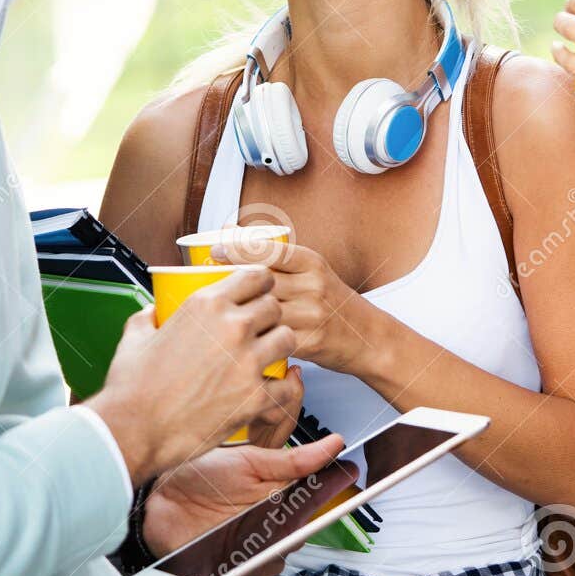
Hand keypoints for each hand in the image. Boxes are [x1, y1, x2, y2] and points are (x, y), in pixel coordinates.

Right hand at [86, 268, 298, 483]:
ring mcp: (247, 361)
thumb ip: (148, 318)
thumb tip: (152, 312)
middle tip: (259, 331)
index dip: (261, 285)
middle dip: (269, 317)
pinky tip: (271, 390)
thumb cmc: (132, 388)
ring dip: (279, 347)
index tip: (258, 295)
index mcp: (206, 304)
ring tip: (266, 358)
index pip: (257, 276)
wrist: (134, 430)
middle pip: (274, 307)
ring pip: (288, 339)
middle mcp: (232, 327)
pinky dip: (282, 389)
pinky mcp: (255, 396)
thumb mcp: (135, 337)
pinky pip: (288, 385)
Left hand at [143, 434, 345, 575]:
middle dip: (301, 520)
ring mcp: (252, 545)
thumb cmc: (200, 474)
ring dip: (275, 546)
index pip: (316, 492)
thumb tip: (332, 445)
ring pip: (281, 556)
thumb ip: (292, 460)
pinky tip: (244, 553)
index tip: (348, 472)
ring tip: (260, 531)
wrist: (157, 494)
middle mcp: (269, 521)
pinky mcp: (232, 566)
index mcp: (278, 492)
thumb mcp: (249, 460)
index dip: (334, 485)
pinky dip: (253, 567)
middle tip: (288, 506)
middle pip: (303, 528)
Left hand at [213, 239, 375, 375]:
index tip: (216, 250)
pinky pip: (274, 338)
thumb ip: (279, 260)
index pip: (271, 250)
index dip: (240, 248)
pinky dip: (255, 338)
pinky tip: (238, 338)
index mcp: (312, 263)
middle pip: (262, 280)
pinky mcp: (311, 342)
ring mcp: (313, 314)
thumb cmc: (334, 303)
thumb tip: (233, 233)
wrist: (370, 337)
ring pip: (264, 311)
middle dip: (233, 282)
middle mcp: (313, 285)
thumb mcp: (314, 273)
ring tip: (218, 313)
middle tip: (204, 282)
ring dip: (240, 312)